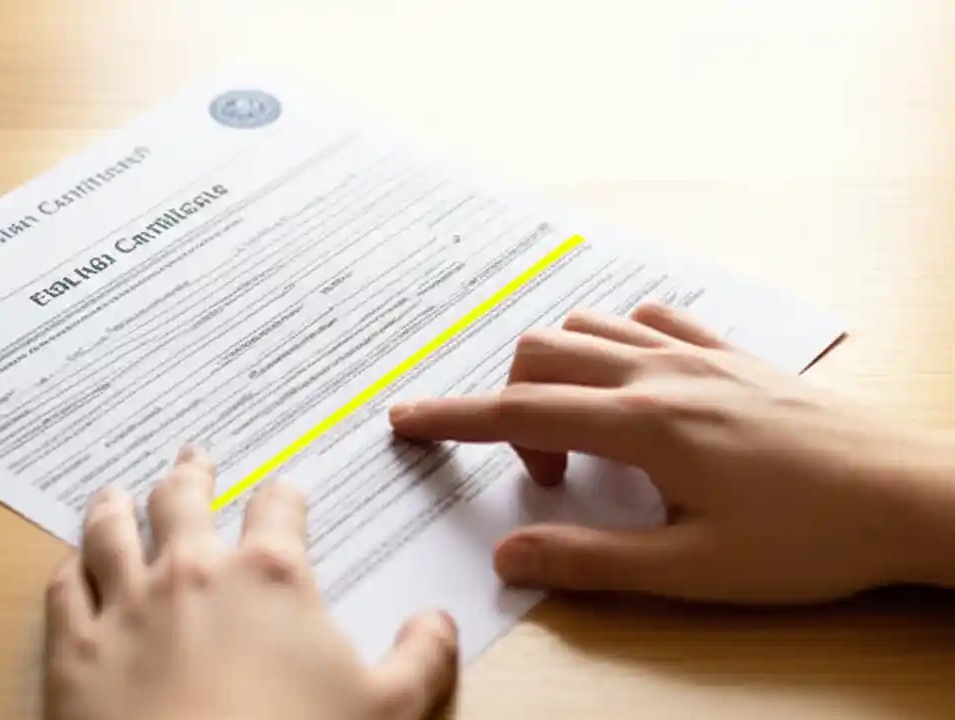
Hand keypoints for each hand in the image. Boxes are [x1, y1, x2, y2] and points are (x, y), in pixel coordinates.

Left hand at [42, 444, 458, 719]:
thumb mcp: (388, 710)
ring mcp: (125, 605)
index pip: (280, 509)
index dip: (285, 495)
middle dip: (191, 474)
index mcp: (270, 577)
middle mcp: (192, 572)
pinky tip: (71, 566)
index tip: (286, 491)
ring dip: (115, 506)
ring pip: (111, 531)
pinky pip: (64, 590)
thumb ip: (420, 658)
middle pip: (183, 500)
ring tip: (115, 492)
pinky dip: (69, 571)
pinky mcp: (74, 650)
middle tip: (192, 456)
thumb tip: (438, 621)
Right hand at [389, 303, 954, 601]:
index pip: (517, 415)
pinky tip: (631, 382)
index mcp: (642, 427)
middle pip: (541, 356)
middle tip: (541, 476)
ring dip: (557, 372)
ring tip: (582, 436)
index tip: (404, 419)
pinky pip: (649, 319)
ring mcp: (699, 355)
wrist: (912, 496)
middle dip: (507, 405)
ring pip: (588, 327)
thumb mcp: (693, 573)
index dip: (452, 418)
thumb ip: (591, 562)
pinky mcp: (733, 354)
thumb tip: (509, 556)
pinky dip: (615, 341)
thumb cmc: (808, 540)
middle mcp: (659, 375)